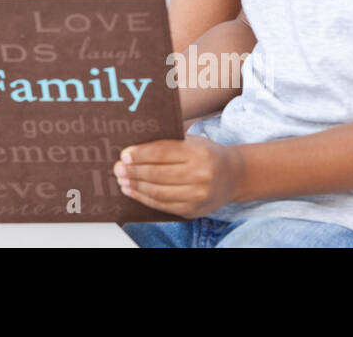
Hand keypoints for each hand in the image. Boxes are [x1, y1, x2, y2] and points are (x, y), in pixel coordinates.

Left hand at [113, 136, 244, 218]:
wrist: (234, 175)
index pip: (162, 153)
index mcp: (198, 152)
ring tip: (122, 180)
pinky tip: (133, 191)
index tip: (124, 155)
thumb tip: (133, 149)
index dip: (140, 154)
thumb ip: (167, 143)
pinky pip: (163, 205)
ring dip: (135, 186)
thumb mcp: (192, 142)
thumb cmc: (207, 154)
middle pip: (157, 174)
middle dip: (133, 171)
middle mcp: (200, 175)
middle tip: (117, 168)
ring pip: (158, 192)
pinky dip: (145, 199)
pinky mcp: (193, 210)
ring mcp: (198, 195)